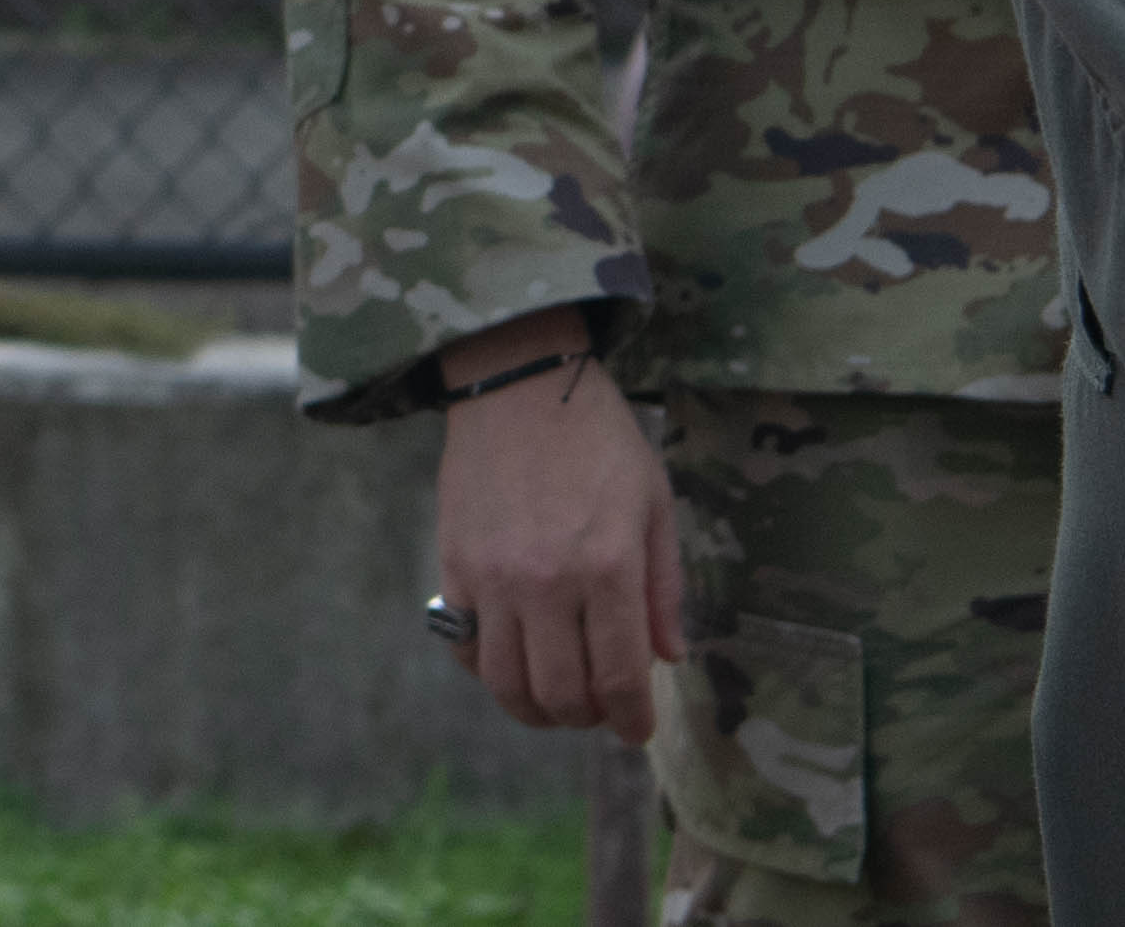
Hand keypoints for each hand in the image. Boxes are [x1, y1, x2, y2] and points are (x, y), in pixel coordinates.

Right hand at [428, 308, 685, 741]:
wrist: (520, 392)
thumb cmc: (601, 442)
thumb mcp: (654, 504)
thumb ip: (662, 586)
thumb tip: (669, 657)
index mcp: (609, 565)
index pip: (619, 672)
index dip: (631, 716)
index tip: (638, 732)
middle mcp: (548, 583)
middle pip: (560, 692)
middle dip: (586, 718)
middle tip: (601, 713)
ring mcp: (495, 583)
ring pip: (508, 685)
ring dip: (537, 711)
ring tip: (561, 704)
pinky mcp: (455, 575)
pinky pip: (469, 652)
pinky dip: (493, 676)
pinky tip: (519, 665)